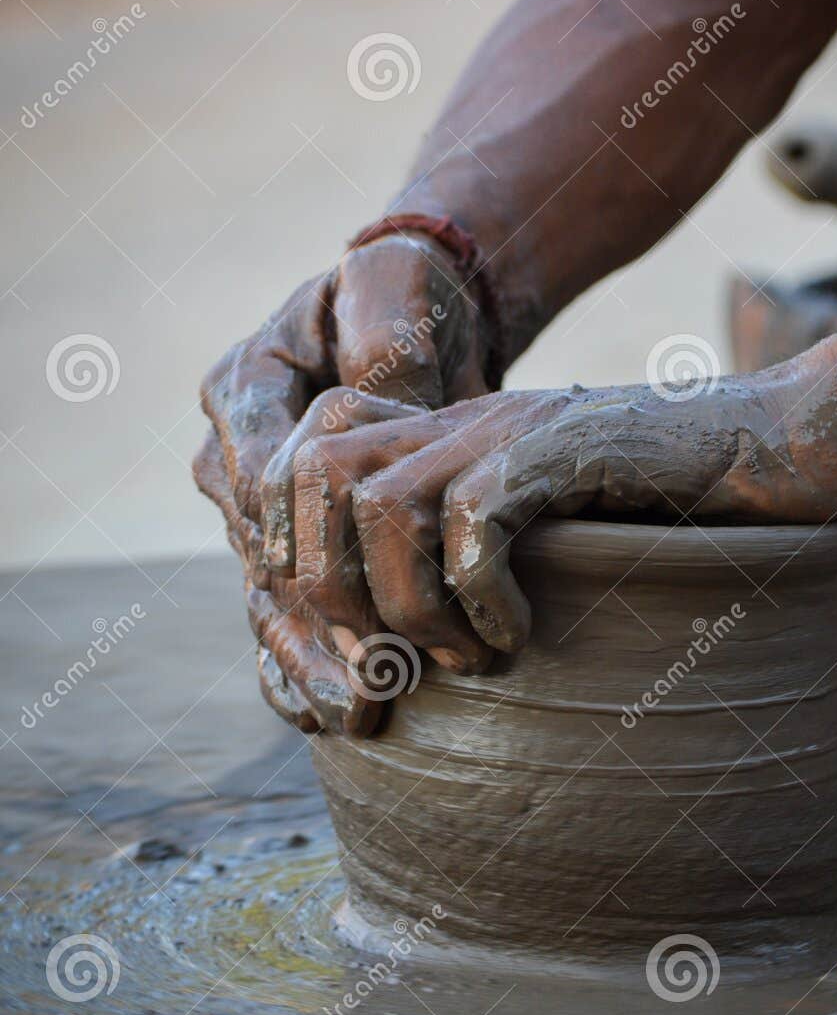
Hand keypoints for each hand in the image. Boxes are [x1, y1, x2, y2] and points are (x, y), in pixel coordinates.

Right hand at [193, 230, 490, 732]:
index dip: (302, 535)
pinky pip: (287, 614)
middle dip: (315, 623)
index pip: (258, 470)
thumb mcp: (398, 299)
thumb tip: (391, 418)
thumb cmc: (405, 295)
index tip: (351, 583)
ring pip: (273, 597)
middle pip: (262, 552)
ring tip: (359, 715)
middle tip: (369, 678)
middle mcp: (239, 454)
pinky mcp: (298, 545)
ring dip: (314, 663)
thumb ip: (387, 357)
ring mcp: (264, 508)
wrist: (419, 316)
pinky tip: (325, 719)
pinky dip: (304, 669)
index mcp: (246, 386)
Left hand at [293, 332, 836, 662]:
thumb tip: (408, 662)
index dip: (292, 567)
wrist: (788, 442)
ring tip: (467, 661)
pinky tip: (520, 635)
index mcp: (439, 441)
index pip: (299, 469)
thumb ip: (478, 564)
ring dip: (405, 607)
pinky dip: (478, 596)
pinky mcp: (565, 448)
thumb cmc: (677, 511)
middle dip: (326, 597)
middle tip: (386, 681)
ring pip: (376, 505)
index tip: (339, 659)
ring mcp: (509, 429)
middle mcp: (457, 424)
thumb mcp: (550, 539)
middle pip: (308, 480)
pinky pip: (471, 520)